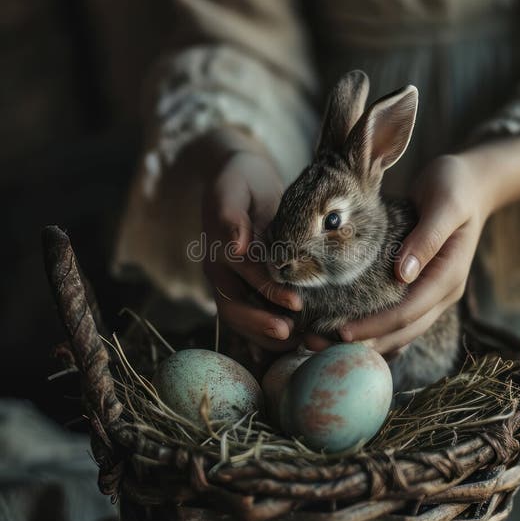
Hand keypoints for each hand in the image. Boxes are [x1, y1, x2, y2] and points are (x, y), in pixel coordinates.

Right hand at [201, 132, 301, 350]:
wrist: (239, 177)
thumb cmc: (239, 179)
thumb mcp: (233, 188)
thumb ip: (230, 215)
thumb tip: (236, 247)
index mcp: (219, 251)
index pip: (245, 279)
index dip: (269, 293)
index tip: (296, 305)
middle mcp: (222, 273)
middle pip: (235, 310)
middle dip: (262, 326)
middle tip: (294, 337)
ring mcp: (231, 282)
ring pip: (242, 319)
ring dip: (266, 336)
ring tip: (299, 343)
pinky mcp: (245, 285)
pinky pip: (253, 314)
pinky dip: (268, 331)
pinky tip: (295, 339)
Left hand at [304, 154, 485, 354]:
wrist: (472, 183)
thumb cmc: (455, 187)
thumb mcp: (444, 204)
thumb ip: (427, 237)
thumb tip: (404, 274)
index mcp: (448, 277)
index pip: (408, 313)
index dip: (375, 326)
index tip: (341, 333)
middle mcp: (441, 292)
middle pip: (402, 331)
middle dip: (364, 342)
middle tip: (317, 345)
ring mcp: (432, 292)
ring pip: (399, 330)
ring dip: (365, 341)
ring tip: (322, 343)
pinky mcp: (420, 287)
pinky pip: (396, 316)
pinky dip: (373, 327)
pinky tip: (343, 329)